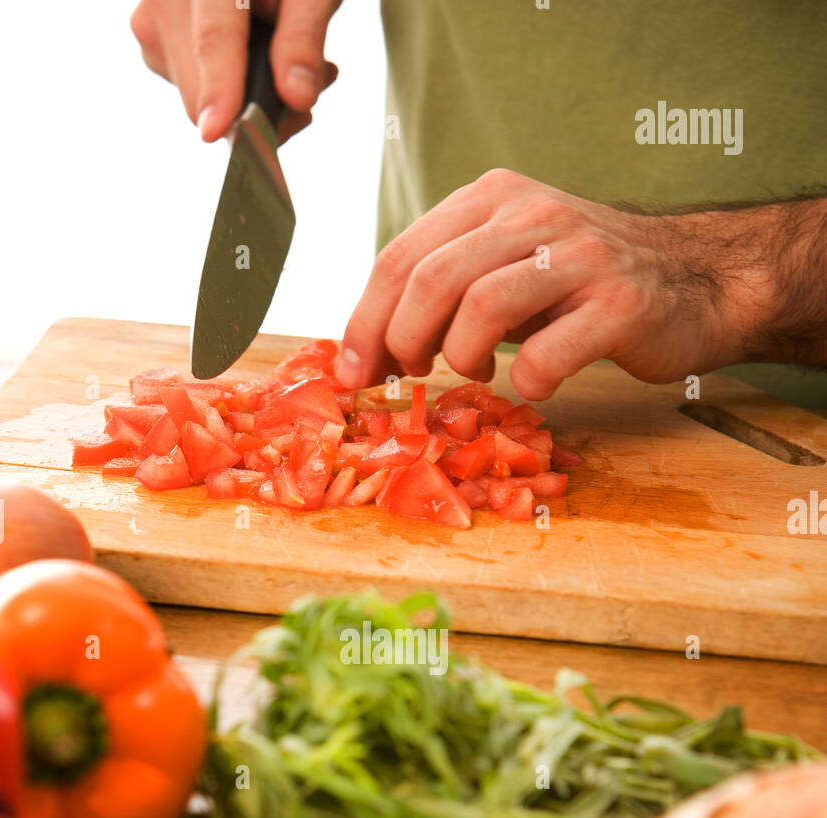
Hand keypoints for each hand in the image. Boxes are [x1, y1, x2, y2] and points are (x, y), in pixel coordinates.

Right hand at [130, 0, 340, 142]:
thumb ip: (304, 39)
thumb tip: (298, 99)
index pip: (213, 38)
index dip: (218, 87)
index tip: (216, 130)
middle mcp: (165, 2)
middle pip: (200, 89)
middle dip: (256, 105)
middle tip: (312, 84)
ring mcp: (152, 28)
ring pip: (197, 102)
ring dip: (248, 99)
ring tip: (285, 61)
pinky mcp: (154, 48)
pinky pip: (193, 96)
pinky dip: (230, 93)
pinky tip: (255, 61)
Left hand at [337, 168, 784, 398]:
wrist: (694, 281)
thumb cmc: (582, 284)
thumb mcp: (506, 262)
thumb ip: (447, 285)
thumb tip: (370, 343)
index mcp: (493, 200)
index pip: (402, 256)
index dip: (365, 319)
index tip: (353, 371)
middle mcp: (532, 215)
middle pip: (433, 279)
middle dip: (401, 340)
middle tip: (407, 377)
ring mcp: (579, 257)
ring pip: (483, 306)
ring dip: (460, 357)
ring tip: (472, 375)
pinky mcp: (619, 305)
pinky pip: (548, 351)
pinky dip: (526, 381)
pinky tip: (531, 385)